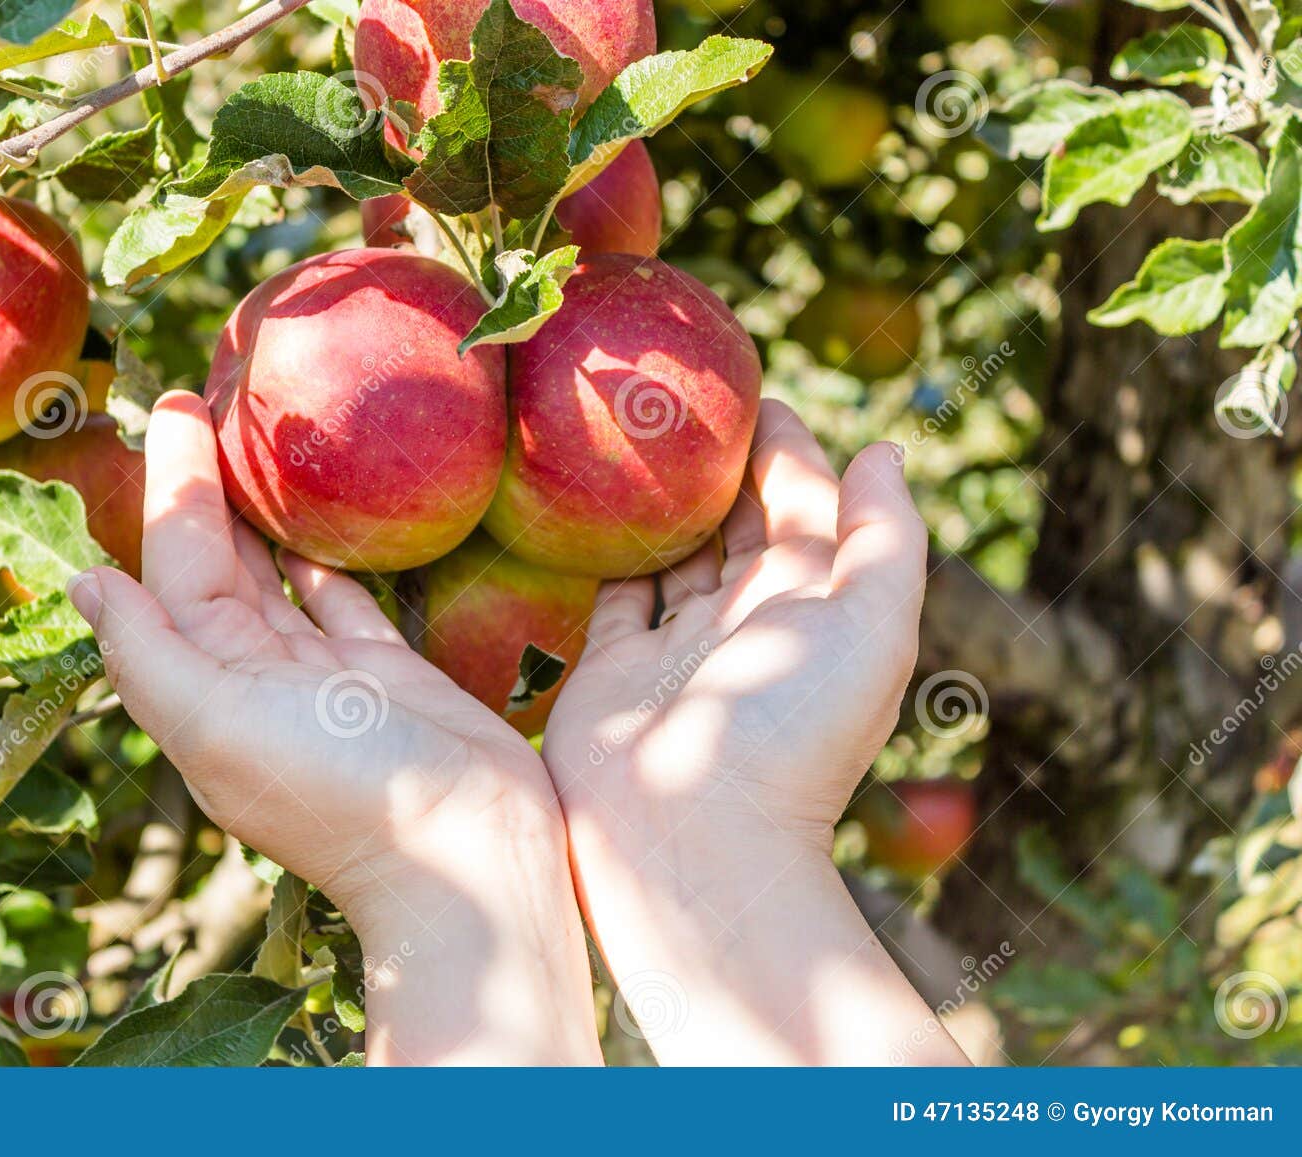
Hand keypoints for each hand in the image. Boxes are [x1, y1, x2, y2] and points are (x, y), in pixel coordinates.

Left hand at [67, 392, 599, 1064]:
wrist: (469, 858)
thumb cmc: (343, 793)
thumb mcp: (220, 726)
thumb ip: (148, 654)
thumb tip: (83, 582)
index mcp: (206, 687)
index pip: (174, 569)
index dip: (171, 491)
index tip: (172, 410)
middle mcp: (255, 680)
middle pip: (218, 567)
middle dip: (205, 491)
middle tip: (206, 402)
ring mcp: (322, 679)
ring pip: (277, 580)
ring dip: (260, 520)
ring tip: (256, 446)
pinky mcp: (387, 675)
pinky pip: (343, 603)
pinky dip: (325, 562)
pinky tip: (319, 522)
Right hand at [542, 399, 964, 1064]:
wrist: (692, 842)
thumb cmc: (792, 732)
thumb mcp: (872, 627)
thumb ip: (886, 536)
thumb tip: (886, 451)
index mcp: (814, 610)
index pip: (804, 505)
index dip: (786, 446)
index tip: (752, 386)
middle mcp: (749, 623)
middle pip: (739, 523)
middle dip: (720, 462)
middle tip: (680, 396)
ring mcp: (679, 647)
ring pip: (675, 553)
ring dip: (662, 500)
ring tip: (630, 432)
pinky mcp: (613, 669)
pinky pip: (611, 592)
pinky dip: (605, 550)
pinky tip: (587, 501)